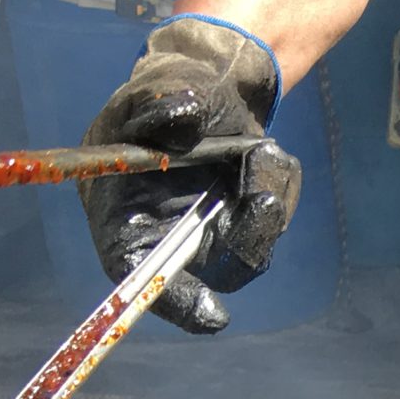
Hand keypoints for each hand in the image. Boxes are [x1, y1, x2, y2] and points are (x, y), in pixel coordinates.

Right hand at [82, 17, 298, 333]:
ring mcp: (210, 234)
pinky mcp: (245, 225)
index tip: (212, 313)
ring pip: (254, 247)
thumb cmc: (170, 88)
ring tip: (259, 150)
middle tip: (263, 197)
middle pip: (211, 270)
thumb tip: (182, 116)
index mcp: (121, 210)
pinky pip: (275, 221)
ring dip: (267, 193)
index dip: (170, 298)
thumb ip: (160, 102)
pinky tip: (261, 153)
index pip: (134, 271)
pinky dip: (278, 183)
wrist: (213, 85)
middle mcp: (167, 234)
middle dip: (247, 235)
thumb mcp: (158, 85)